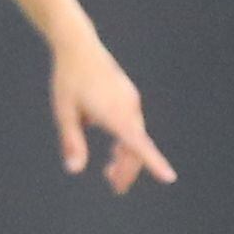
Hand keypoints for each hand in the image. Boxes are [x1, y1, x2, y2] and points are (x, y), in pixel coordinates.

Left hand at [51, 37, 176, 193]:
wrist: (78, 45)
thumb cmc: (68, 79)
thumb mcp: (64, 113)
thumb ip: (71, 142)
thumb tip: (75, 169)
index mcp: (114, 113)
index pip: (138, 144)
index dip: (154, 162)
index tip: (169, 177)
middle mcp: (128, 107)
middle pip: (136, 147)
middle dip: (128, 170)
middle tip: (115, 188)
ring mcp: (130, 100)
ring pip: (135, 136)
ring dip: (126, 156)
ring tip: (110, 173)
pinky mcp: (128, 95)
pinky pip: (132, 124)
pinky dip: (126, 141)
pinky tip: (115, 149)